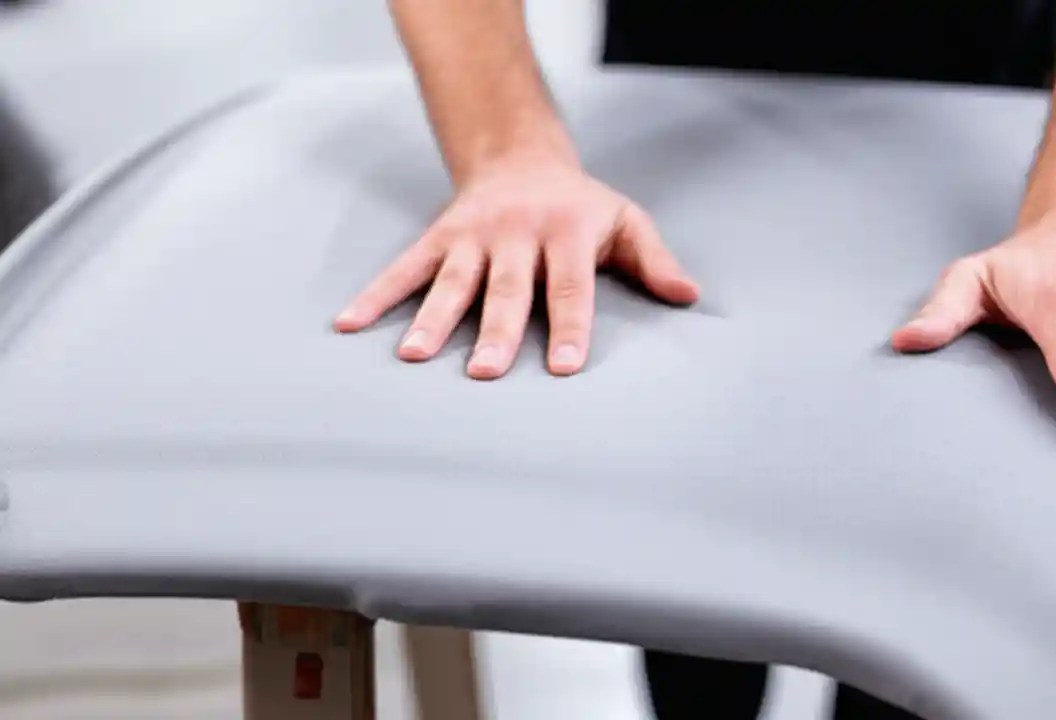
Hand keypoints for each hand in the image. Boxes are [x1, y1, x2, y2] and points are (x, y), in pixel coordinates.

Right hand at [334, 156, 698, 378]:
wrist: (521, 156)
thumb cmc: (581, 205)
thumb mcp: (626, 221)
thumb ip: (653, 260)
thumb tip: (688, 296)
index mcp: (567, 232)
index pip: (570, 287)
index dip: (570, 327)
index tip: (565, 369)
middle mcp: (517, 234)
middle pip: (507, 290)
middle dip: (497, 332)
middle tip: (484, 373)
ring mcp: (473, 236)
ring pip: (452, 282)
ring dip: (432, 319)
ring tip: (412, 355)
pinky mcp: (440, 237)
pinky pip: (406, 267)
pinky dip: (378, 294)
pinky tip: (350, 323)